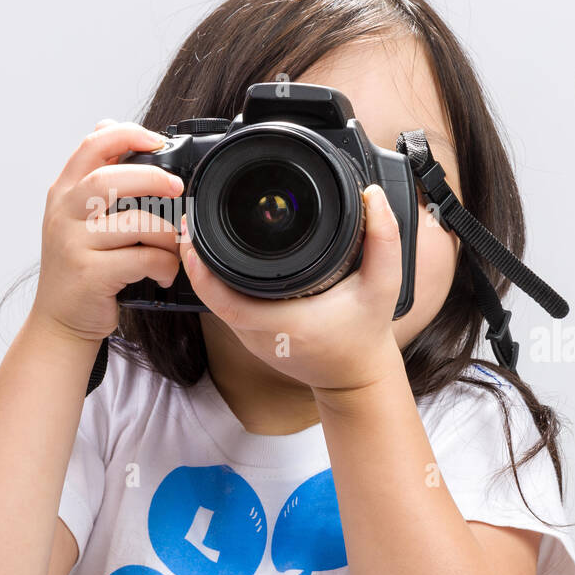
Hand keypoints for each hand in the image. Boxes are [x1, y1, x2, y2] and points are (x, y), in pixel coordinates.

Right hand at [33, 120, 184, 342]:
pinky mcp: (89, 274)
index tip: (158, 140)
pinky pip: (141, 259)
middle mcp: (64, 213)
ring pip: (134, 222)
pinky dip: (164, 265)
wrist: (61, 319)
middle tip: (178, 188)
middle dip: (153, 178)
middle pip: (110, 179)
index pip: (92, 146)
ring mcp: (73, 244)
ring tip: (174, 247)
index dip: (127, 135)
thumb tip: (109, 125)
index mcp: (64, 191)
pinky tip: (165, 273)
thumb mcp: (79, 215)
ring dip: (167, 234)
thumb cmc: (82, 265)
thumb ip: (96, 176)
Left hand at [179, 184, 404, 392]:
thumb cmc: (367, 334)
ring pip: (215, 303)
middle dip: (195, 259)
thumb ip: (384, 241)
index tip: (193, 236)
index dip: (201, 270)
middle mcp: (261, 335)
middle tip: (190, 220)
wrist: (358, 377)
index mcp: (285, 322)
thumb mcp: (384, 286)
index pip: (225, 299)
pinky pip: (225, 308)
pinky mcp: (254, 339)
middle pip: (211, 296)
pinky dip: (217, 285)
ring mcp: (253, 340)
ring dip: (203, 272)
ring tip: (200, 234)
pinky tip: (219, 260)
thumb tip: (373, 196)